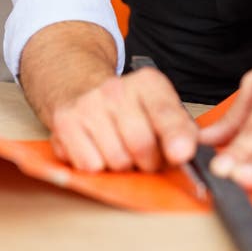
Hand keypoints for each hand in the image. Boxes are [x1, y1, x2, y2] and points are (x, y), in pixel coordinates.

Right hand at [49, 67, 197, 172]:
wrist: (81, 87)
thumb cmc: (129, 108)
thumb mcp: (162, 108)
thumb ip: (181, 129)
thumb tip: (186, 152)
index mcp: (148, 83)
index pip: (164, 112)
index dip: (175, 136)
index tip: (180, 154)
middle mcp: (116, 89)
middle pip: (140, 144)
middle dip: (149, 162)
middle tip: (148, 158)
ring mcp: (88, 104)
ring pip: (116, 160)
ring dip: (123, 167)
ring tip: (122, 151)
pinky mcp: (65, 123)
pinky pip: (90, 166)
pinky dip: (98, 167)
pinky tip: (99, 150)